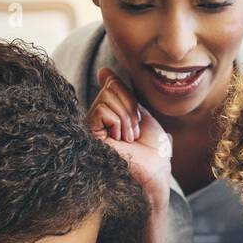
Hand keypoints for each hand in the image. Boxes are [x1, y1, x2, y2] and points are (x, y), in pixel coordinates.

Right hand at [89, 68, 172, 211]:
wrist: (154, 171)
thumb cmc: (152, 148)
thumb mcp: (140, 113)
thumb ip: (124, 94)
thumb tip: (103, 72)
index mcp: (107, 112)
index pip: (113, 84)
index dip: (130, 99)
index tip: (135, 121)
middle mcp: (95, 118)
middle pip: (111, 88)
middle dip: (130, 108)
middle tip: (132, 132)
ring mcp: (90, 127)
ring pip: (106, 98)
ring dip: (126, 119)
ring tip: (127, 139)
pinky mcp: (88, 135)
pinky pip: (102, 111)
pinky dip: (118, 124)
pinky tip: (118, 142)